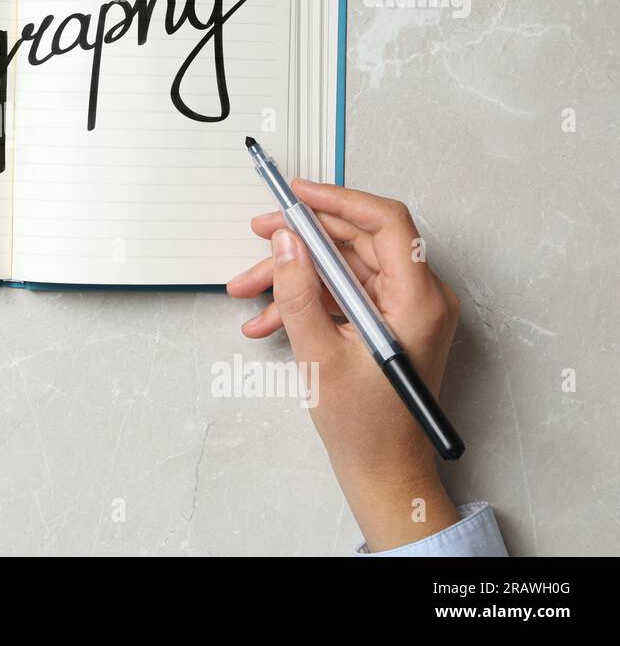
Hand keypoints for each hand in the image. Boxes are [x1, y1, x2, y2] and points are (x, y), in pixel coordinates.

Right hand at [226, 179, 463, 551]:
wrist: (383, 472)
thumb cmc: (366, 428)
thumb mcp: (319, 356)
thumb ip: (298, 293)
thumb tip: (286, 242)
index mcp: (420, 300)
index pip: (385, 223)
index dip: (338, 200)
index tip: (297, 193)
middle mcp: (420, 298)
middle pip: (357, 243)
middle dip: (301, 242)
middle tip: (258, 236)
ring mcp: (404, 310)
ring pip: (343, 268)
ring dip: (293, 276)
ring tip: (246, 290)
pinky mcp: (387, 323)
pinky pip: (343, 294)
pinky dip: (306, 300)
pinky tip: (266, 319)